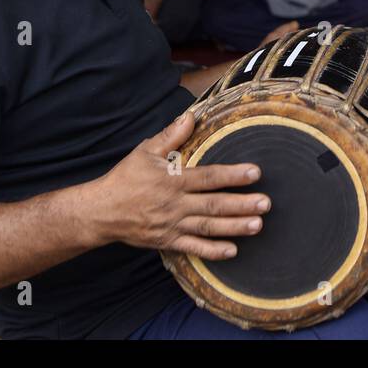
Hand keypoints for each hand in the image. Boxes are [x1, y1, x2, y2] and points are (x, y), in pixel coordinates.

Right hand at [89, 111, 268, 259]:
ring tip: (258, 225)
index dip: (232, 175)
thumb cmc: (126, 178)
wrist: (101, 212)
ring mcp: (172, 225)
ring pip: (208, 227)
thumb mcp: (146, 151)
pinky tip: (232, 251)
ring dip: (234, 227)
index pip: (208, 177)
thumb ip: (171, 135)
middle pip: (213, 204)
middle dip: (242, 204)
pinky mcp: (168, 241)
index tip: (255, 172)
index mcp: (172, 180)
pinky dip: (213, 251)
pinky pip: (193, 248)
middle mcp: (175, 204)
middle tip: (266, 203)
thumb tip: (191, 115)